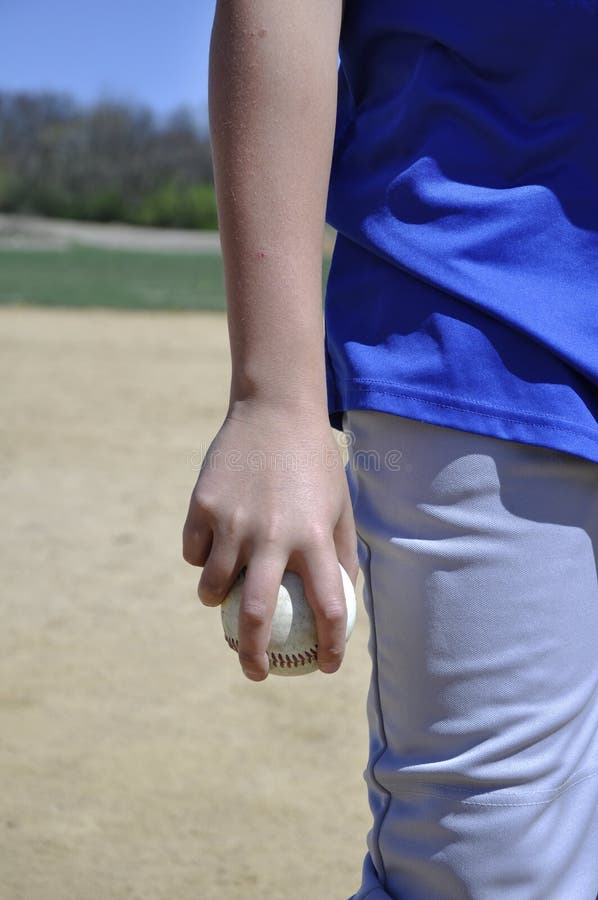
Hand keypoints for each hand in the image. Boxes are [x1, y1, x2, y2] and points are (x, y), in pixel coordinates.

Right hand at [182, 399, 357, 680]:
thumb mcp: (338, 505)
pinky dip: (201, 560)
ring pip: (212, 587)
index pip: (329, 607)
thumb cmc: (314, 463)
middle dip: (254, 657)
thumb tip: (342, 601)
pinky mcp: (202, 506)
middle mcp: (272, 534)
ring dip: (217, 602)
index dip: (331, 645)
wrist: (274, 411)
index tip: (326, 665)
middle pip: (257, 616)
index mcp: (313, 537)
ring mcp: (232, 521)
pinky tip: (211, 551)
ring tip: (224, 599)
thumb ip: (341, 553)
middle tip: (257, 673)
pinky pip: (194, 552)